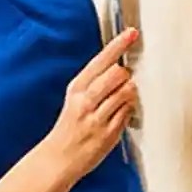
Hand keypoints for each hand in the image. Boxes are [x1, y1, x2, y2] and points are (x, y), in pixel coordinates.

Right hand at [42, 28, 140, 179]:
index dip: (119, 44)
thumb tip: (120, 67)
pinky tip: (121, 113)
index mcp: (77, 88)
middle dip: (126, 75)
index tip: (132, 32)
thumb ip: (95, 83)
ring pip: (126, 92)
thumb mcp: (76, 98)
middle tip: (122, 83)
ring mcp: (97, 118)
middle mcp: (86, 101)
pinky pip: (128, 113)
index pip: (101, 60)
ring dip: (130, 93)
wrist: (59, 158)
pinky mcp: (108, 134)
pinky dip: (129, 110)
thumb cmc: (70, 127)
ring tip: (121, 100)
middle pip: (118, 74)